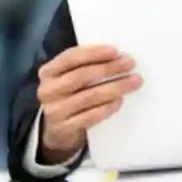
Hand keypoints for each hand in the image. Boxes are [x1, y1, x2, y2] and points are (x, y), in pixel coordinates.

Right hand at [36, 44, 142, 162]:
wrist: (55, 130)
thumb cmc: (69, 95)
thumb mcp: (68, 77)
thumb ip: (85, 66)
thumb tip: (117, 57)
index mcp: (49, 71)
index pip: (70, 57)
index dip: (93, 53)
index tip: (115, 51)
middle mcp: (48, 90)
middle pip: (81, 76)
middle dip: (109, 68)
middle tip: (129, 64)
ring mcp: (55, 111)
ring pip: (89, 96)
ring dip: (115, 87)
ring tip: (133, 82)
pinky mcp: (65, 128)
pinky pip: (90, 116)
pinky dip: (107, 107)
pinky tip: (120, 100)